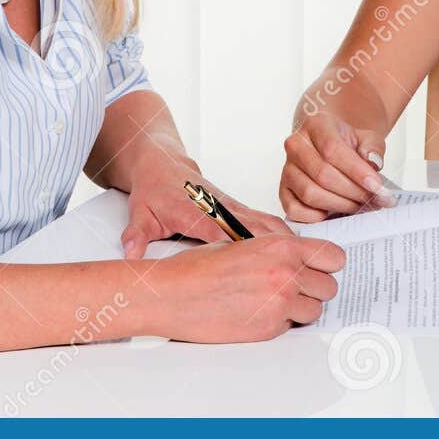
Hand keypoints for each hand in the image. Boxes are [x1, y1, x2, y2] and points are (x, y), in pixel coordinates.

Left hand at [120, 171, 289, 258]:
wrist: (163, 164)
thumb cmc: (153, 191)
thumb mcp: (140, 214)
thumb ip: (136, 235)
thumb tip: (129, 253)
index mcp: (198, 212)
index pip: (223, 233)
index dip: (240, 251)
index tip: (257, 269)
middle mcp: (221, 208)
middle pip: (255, 230)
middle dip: (276, 251)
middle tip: (298, 274)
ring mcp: (234, 207)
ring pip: (268, 225)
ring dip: (288, 244)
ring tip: (309, 267)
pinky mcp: (240, 208)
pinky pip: (269, 222)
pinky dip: (286, 237)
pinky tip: (301, 253)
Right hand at [142, 233, 346, 341]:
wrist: (172, 294)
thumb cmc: (198, 268)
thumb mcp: (242, 244)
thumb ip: (276, 250)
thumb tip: (298, 259)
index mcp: (280, 247)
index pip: (333, 257)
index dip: (326, 264)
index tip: (319, 268)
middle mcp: (285, 274)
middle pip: (329, 287)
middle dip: (314, 288)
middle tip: (295, 288)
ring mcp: (279, 304)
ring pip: (314, 310)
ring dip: (300, 308)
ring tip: (274, 301)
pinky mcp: (268, 329)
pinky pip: (290, 327)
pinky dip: (279, 322)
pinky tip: (256, 313)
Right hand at [280, 111, 394, 221]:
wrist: (332, 147)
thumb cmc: (348, 145)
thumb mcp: (366, 138)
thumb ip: (373, 148)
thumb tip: (373, 163)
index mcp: (315, 125)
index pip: (333, 149)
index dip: (357, 171)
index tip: (377, 187)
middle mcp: (296, 145)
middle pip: (322, 174)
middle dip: (352, 192)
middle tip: (373, 200)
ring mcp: (287, 168)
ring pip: (310, 193)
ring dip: (339, 205)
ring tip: (358, 205)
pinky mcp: (283, 190)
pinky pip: (294, 210)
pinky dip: (316, 217)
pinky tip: (333, 212)